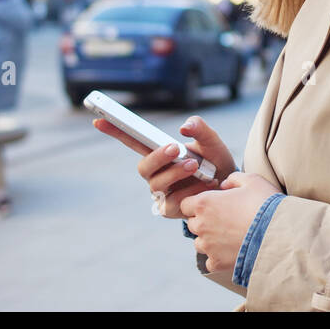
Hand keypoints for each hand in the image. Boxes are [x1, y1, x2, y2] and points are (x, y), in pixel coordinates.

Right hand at [92, 115, 235, 218]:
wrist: (231, 188)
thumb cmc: (216, 162)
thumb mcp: (212, 142)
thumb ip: (200, 130)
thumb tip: (184, 127)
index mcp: (159, 152)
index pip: (132, 141)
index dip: (115, 131)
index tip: (98, 119)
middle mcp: (155, 173)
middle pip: (143, 167)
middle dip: (157, 157)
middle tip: (175, 148)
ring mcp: (161, 192)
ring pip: (157, 184)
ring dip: (175, 174)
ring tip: (195, 166)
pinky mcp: (170, 209)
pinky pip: (172, 202)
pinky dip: (189, 193)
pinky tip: (203, 187)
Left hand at [181, 172, 282, 272]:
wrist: (279, 233)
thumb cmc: (265, 203)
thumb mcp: (251, 180)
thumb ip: (233, 178)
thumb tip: (224, 185)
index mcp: (204, 203)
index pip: (186, 204)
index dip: (197, 204)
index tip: (212, 205)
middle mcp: (201, 225)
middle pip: (192, 224)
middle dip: (204, 221)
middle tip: (224, 220)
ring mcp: (208, 246)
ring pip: (199, 243)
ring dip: (209, 240)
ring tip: (229, 237)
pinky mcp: (218, 263)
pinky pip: (210, 262)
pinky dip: (218, 258)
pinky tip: (231, 252)